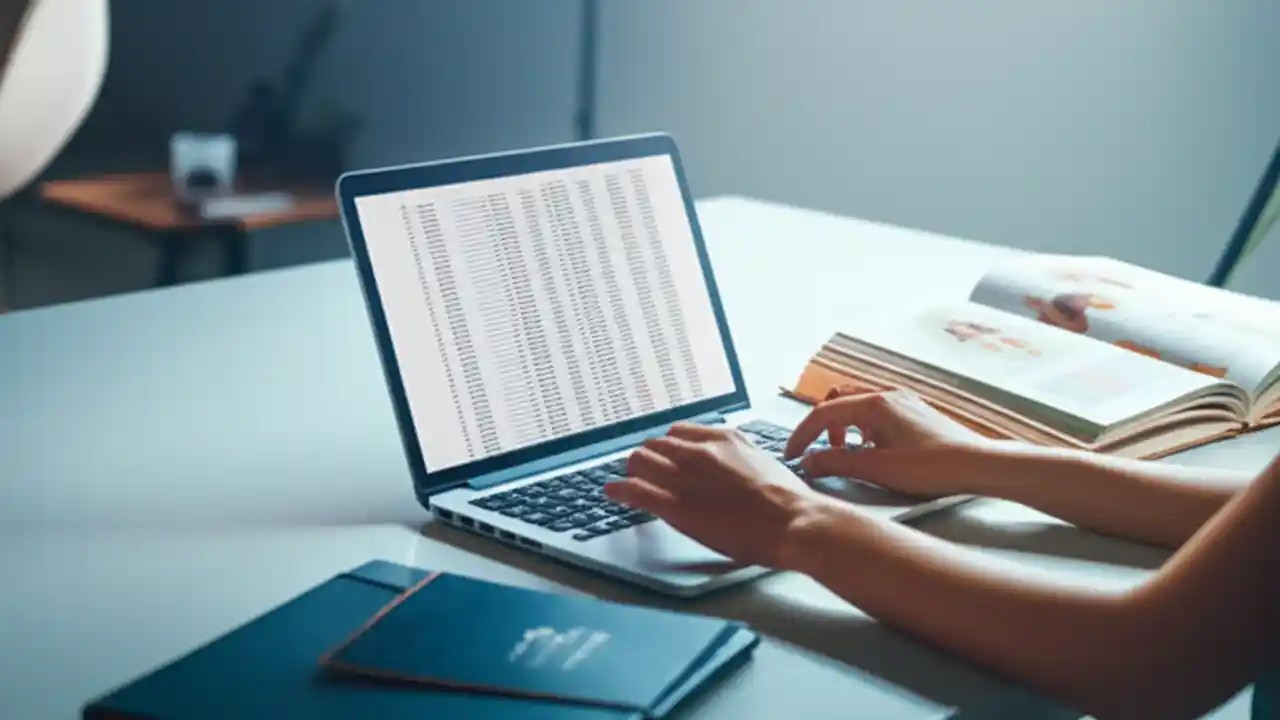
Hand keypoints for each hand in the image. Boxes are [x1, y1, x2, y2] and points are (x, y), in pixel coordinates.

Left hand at [604, 423, 819, 567]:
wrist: (793, 522)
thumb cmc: (786, 500)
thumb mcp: (760, 463)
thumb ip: (736, 456)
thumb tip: (727, 461)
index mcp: (722, 439)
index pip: (678, 432)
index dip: (668, 447)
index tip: (666, 456)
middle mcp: (699, 453)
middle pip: (655, 445)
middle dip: (649, 459)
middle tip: (646, 472)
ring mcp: (685, 478)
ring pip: (640, 462)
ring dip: (633, 472)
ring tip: (630, 481)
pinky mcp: (676, 506)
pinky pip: (636, 491)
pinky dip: (620, 490)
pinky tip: (613, 491)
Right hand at [784, 390, 994, 497]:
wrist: (977, 464)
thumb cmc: (930, 466)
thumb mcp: (877, 469)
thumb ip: (836, 463)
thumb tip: (806, 462)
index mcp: (873, 404)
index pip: (823, 412)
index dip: (802, 435)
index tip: (791, 456)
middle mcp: (885, 394)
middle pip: (838, 401)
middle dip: (823, 426)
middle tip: (822, 454)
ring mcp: (902, 400)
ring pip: (858, 405)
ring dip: (843, 427)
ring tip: (848, 454)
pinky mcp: (914, 411)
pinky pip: (876, 411)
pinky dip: (863, 427)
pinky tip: (874, 451)